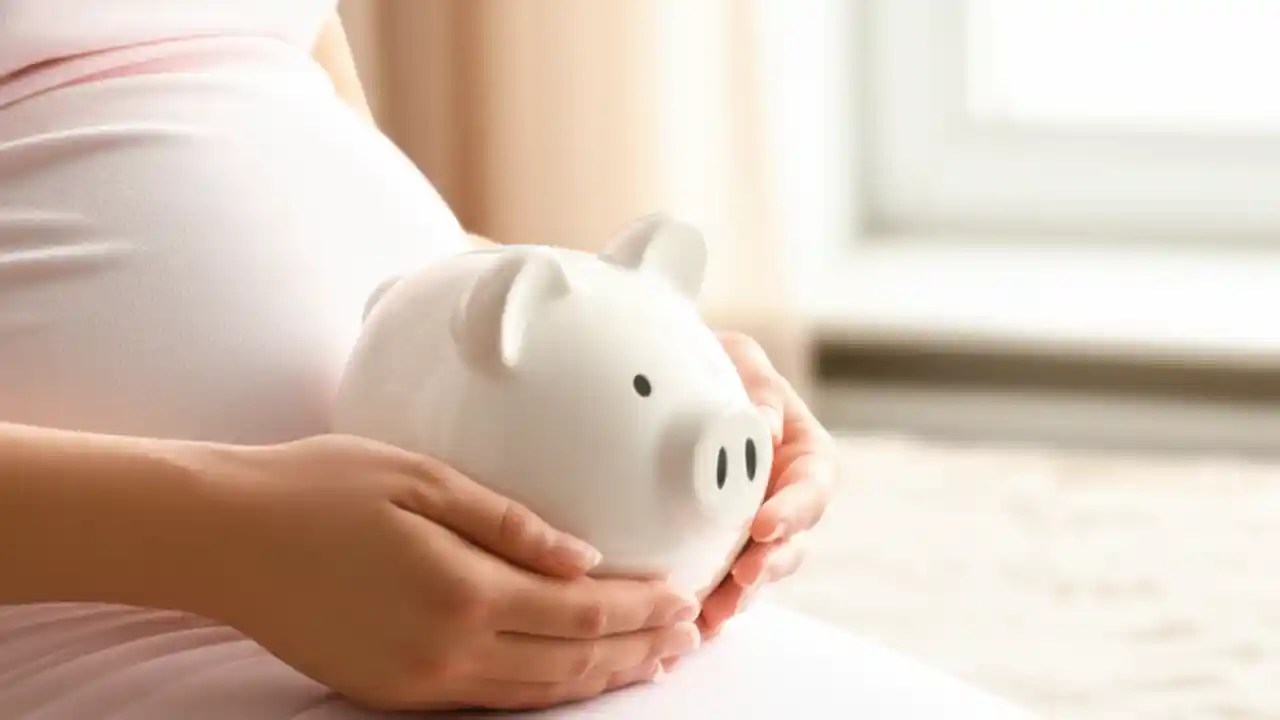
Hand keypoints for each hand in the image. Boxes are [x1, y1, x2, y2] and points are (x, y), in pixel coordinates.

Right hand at [199, 434, 701, 710]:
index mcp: (465, 590)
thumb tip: (585, 556)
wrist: (226, 539)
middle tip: (686, 635)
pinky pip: (488, 701)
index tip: (684, 598)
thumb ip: (511, 524)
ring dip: (597, 678)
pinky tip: (566, 677)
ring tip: (646, 662)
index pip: (583, 611)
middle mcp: (449, 650)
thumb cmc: (322, 488)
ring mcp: (419, 681)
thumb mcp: (424, 480)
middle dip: (635, 649)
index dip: (641, 608)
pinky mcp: (391, 692)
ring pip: (535, 692)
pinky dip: (541, 691)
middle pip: (569, 661)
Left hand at [698, 332, 835, 636]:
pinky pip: (722, 579)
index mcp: (803, 453)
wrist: (674, 381)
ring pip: (759, 569)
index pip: (813, 486)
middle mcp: (785, 496)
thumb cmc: (717, 365)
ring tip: (714, 613)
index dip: (794, 510)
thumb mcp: (739, 360)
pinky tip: (690, 617)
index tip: (765, 526)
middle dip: (771, 564)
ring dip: (742, 594)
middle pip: (792, 541)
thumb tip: (762, 426)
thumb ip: (756, 389)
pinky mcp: (720, 546)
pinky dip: (710, 599)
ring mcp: (753, 526)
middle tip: (743, 579)